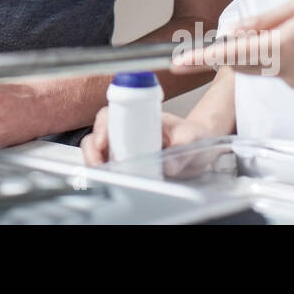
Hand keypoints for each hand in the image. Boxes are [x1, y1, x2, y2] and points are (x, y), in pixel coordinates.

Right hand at [81, 107, 213, 165]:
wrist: (201, 147)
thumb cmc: (195, 136)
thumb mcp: (193, 139)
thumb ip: (184, 149)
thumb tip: (169, 166)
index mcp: (141, 117)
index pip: (113, 115)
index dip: (103, 127)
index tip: (103, 143)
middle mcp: (130, 129)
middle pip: (99, 133)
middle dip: (93, 149)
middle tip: (98, 164)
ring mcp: (127, 145)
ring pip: (98, 149)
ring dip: (95, 160)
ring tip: (103, 174)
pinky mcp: (128, 161)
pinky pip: (107, 163)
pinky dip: (103, 171)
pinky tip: (108, 178)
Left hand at [171, 0, 293, 91]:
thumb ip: (262, 20)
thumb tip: (234, 31)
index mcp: (283, 48)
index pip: (232, 55)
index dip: (202, 58)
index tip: (178, 61)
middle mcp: (287, 71)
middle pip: (242, 62)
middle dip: (233, 48)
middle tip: (243, 29)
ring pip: (260, 66)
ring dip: (258, 50)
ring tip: (290, 27)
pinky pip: (279, 70)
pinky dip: (277, 56)